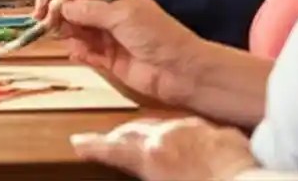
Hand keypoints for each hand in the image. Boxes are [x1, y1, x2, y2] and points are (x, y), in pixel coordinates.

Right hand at [48, 0, 204, 105]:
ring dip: (65, 32)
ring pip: (71, 28)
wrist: (179, 71)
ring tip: (69, 39)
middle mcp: (104, 11)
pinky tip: (81, 54)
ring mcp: (104, 34)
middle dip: (54, 11)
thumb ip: (89, 10)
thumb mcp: (123, 14)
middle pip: (69, 4)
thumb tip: (61, 7)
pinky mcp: (104, 57)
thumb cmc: (158, 34)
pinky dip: (77, 52)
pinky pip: (81, 51)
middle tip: (45, 22)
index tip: (47, 8)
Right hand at [70, 117, 256, 180]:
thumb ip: (147, 170)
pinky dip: (187, 138)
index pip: (113, 148)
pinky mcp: (218, 133)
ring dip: (154, 136)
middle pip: (134, 131)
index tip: (78, 141)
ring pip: (166, 127)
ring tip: (150, 146)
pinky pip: (197, 131)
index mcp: (151, 155)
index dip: (93, 145)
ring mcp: (195, 130)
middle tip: (109, 141)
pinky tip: (191, 148)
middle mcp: (169, 135)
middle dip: (120, 137)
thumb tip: (140, 164)